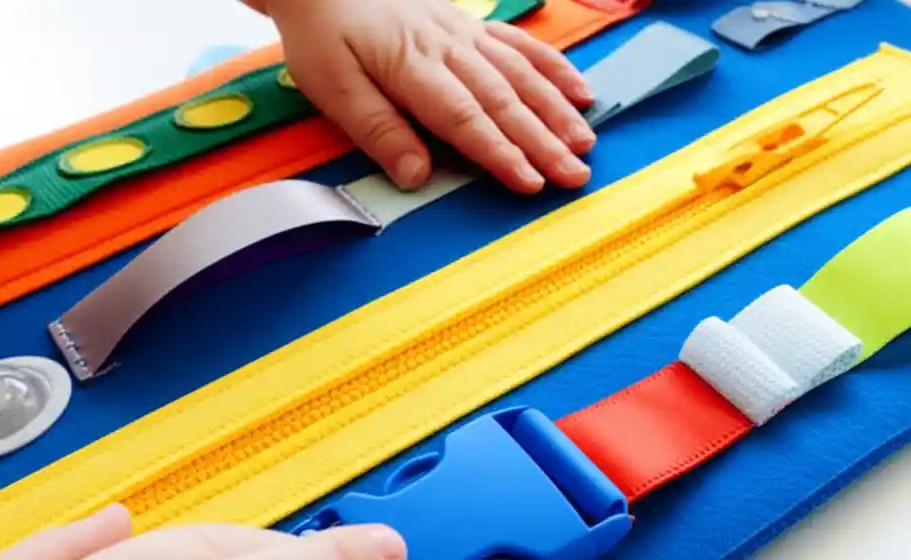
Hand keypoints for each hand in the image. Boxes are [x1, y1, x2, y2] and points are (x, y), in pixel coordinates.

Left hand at [260, 0, 596, 192]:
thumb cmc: (325, 37)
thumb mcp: (333, 88)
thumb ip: (378, 131)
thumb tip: (417, 175)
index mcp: (413, 68)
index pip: (465, 118)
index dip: (501, 153)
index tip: (530, 182)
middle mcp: (449, 49)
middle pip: (504, 100)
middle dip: (544, 141)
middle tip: (574, 176)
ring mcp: (466, 34)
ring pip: (522, 74)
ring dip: (557, 111)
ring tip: (584, 144)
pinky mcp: (474, 26)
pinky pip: (522, 46)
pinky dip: (555, 69)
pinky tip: (582, 93)